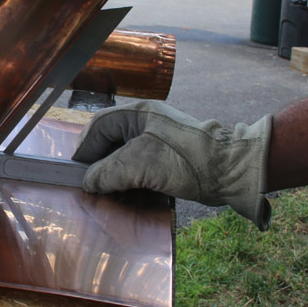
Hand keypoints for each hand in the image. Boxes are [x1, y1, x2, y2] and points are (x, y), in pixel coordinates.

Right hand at [72, 100, 272, 228]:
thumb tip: (88, 182)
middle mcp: (145, 124)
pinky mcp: (165, 160)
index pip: (98, 127)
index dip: (85, 150)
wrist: (230, 172)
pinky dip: (128, 181)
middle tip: (93, 185)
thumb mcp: (141, 163)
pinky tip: (127, 193)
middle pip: (108, 142)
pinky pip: (137, 168)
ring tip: (110, 192)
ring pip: (121, 157)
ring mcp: (155, 142)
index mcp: (138, 114)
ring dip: (114, 175)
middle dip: (98, 164)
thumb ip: (108, 171)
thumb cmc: (188, 160)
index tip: (78, 173)